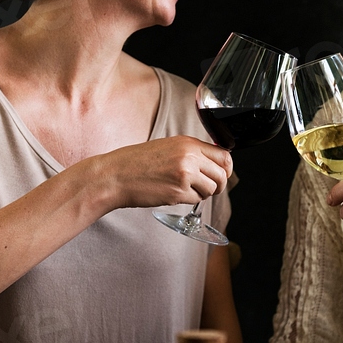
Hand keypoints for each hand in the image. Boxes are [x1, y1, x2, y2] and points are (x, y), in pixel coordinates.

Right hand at [94, 136, 232, 209]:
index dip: (226, 168)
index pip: (224, 154)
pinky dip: (189, 200)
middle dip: (218, 185)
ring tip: (186, 190)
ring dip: (203, 193)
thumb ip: (191, 153)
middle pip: (223, 174)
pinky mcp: (179, 191)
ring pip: (212, 188)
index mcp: (187, 142)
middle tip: (208, 189)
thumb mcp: (167, 147)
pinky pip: (197, 199)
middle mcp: (189, 156)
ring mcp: (185, 174)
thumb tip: (214, 163)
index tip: (222, 175)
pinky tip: (173, 193)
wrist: (116, 175)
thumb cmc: (137, 163)